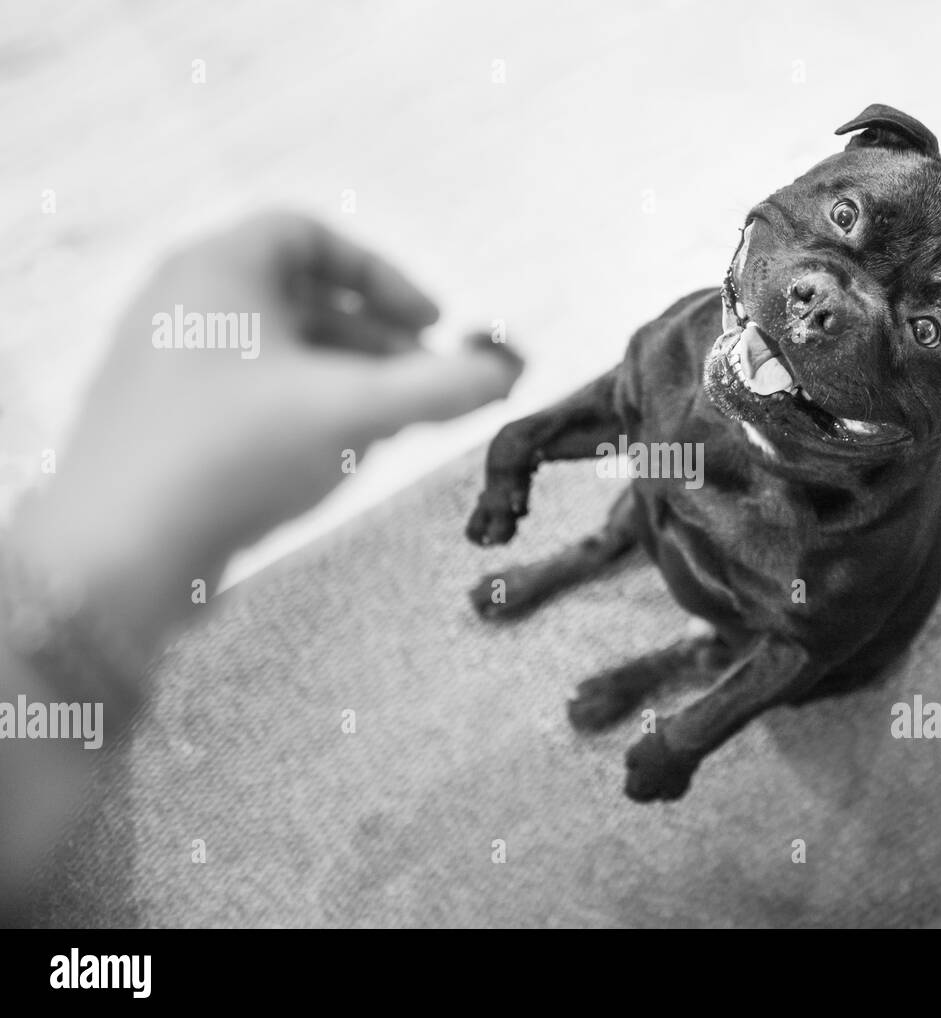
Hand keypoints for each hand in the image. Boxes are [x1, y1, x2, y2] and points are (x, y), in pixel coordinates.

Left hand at [11, 211, 523, 652]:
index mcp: (216, 269)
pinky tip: (338, 453)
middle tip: (427, 381)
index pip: (312, 234)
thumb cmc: (230, 458)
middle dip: (377, 337)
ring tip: (393, 422)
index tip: (432, 324)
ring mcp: (166, 364)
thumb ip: (443, 388)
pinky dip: (303, 406)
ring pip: (277, 349)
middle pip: (300, 294)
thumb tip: (509, 372)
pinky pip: (250, 392)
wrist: (119, 558)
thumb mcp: (355, 411)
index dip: (384, 275)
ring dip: (346, 376)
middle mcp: (182, 303)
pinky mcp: (163, 422)